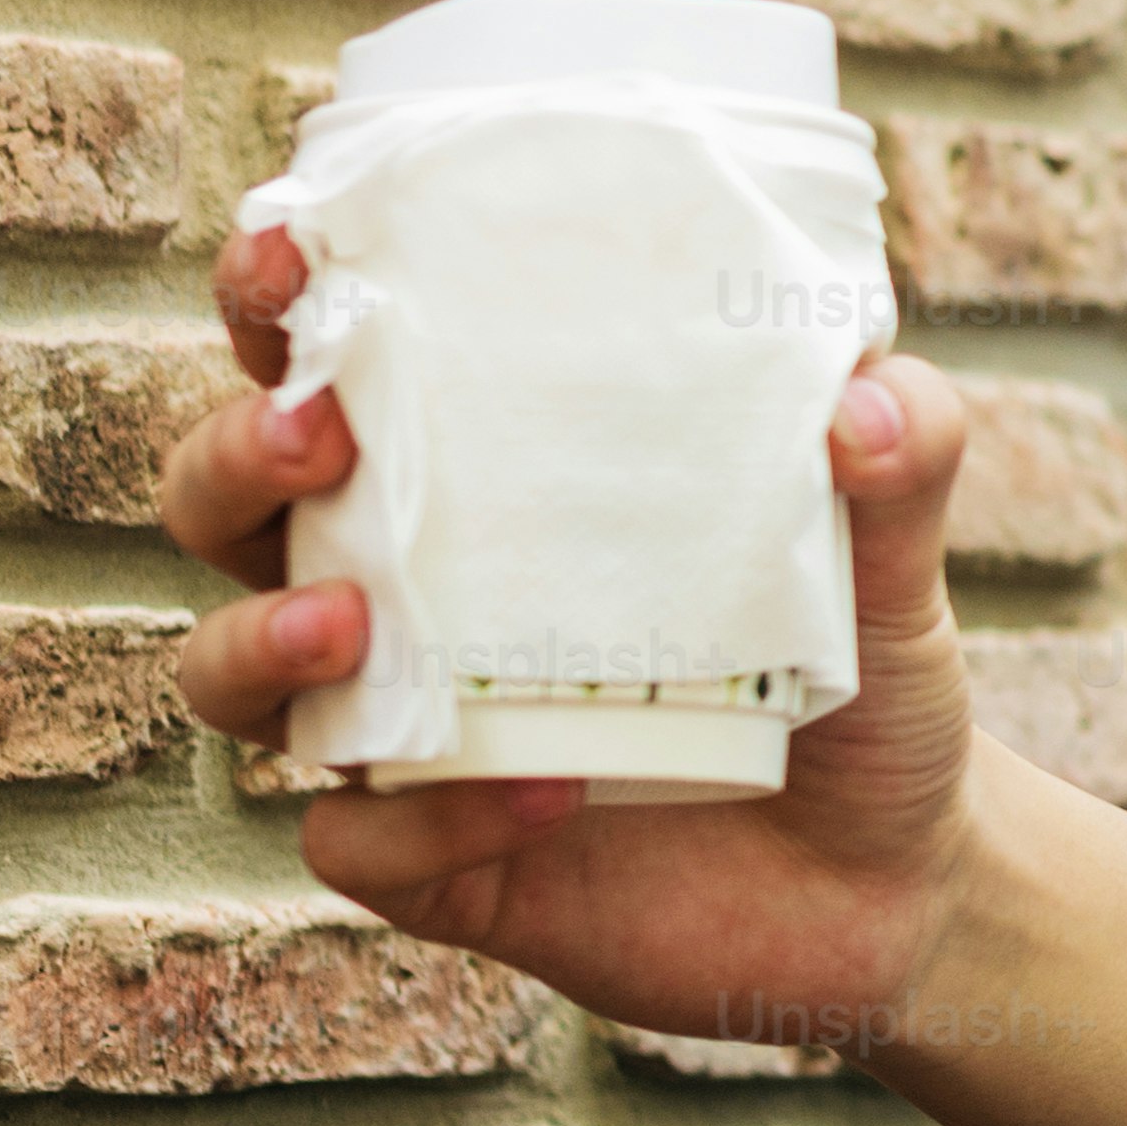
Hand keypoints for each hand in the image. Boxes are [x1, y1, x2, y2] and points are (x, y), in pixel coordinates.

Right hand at [159, 220, 993, 1059]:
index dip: (277, 304)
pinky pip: (360, 844)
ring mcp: (404, 731)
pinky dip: (422, 821)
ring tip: (346, 623)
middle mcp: (410, 595)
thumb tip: (872, 394)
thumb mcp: (892, 563)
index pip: (334, 367)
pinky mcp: (434, 860)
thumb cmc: (854, 679)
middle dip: (236, 454)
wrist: (893, 876)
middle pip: (230, 505)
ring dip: (261, 640)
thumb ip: (896, 463)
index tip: (282, 248)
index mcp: (485, 481)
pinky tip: (541, 794)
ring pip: (232, 676)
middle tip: (318, 433)